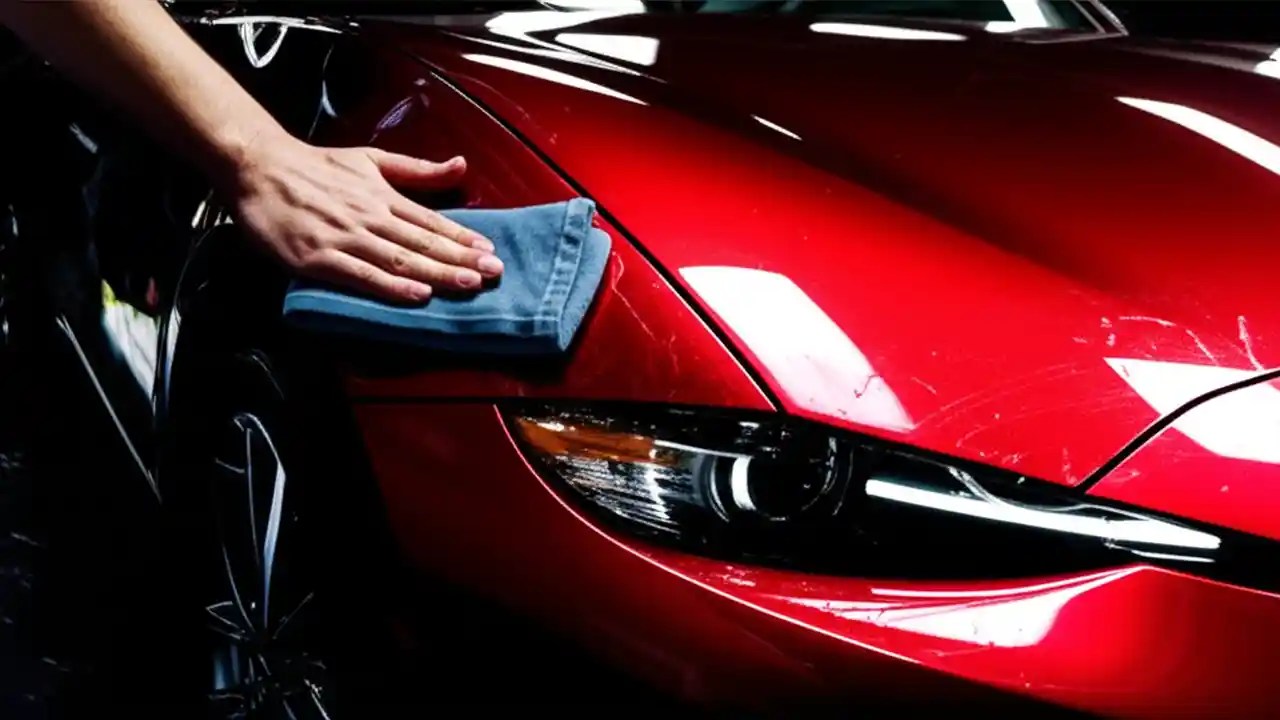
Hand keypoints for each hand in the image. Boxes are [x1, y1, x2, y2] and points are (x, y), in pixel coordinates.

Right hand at [228, 136, 501, 301]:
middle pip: (423, 242)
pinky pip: (361, 275)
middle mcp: (369, 217)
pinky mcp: (319, 259)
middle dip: (461, 259)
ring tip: (468, 284)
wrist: (259, 168)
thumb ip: (417, 170)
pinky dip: (391, 286)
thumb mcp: (371, 160)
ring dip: (436, 273)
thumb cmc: (316, 167)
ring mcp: (344, 238)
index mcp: (382, 196)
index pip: (432, 221)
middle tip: (493, 273)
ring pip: (399, 259)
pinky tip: (417, 294)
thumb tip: (460, 165)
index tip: (491, 252)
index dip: (464, 239)